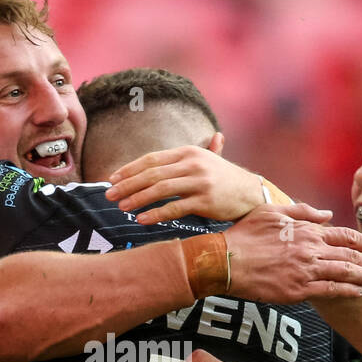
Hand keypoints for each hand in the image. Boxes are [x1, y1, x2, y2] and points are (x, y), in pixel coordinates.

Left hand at [104, 140, 264, 223]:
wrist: (253, 194)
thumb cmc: (225, 179)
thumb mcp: (208, 160)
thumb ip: (189, 156)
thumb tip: (185, 142)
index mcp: (188, 152)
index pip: (151, 158)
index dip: (130, 169)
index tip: (112, 179)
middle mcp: (192, 164)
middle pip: (152, 173)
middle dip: (127, 185)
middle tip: (109, 195)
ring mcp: (199, 182)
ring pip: (160, 189)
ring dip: (138, 199)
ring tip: (122, 207)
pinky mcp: (205, 200)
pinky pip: (175, 207)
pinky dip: (156, 214)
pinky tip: (142, 220)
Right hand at [223, 203, 361, 303]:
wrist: (226, 261)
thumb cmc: (245, 235)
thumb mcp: (272, 212)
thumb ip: (302, 212)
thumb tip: (325, 214)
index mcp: (307, 231)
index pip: (346, 236)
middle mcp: (311, 250)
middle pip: (352, 257)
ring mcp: (306, 271)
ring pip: (346, 274)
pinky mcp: (297, 290)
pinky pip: (330, 291)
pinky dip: (348, 291)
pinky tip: (360, 293)